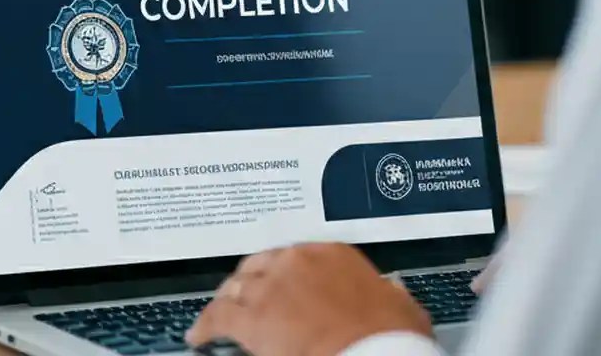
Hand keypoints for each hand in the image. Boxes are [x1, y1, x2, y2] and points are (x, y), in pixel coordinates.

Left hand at [186, 243, 432, 355]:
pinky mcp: (251, 318)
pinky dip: (206, 325)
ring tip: (219, 312)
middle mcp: (296, 261)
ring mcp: (270, 287)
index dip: (284, 272)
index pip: (297, 256)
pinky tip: (199, 335)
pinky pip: (219, 317)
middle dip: (250, 280)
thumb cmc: (390, 336)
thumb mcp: (401, 307)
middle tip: (244, 295)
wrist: (371, 353)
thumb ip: (388, 292)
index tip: (282, 283)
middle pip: (260, 265)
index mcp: (333, 253)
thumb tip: (393, 289)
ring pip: (236, 287)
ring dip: (227, 300)